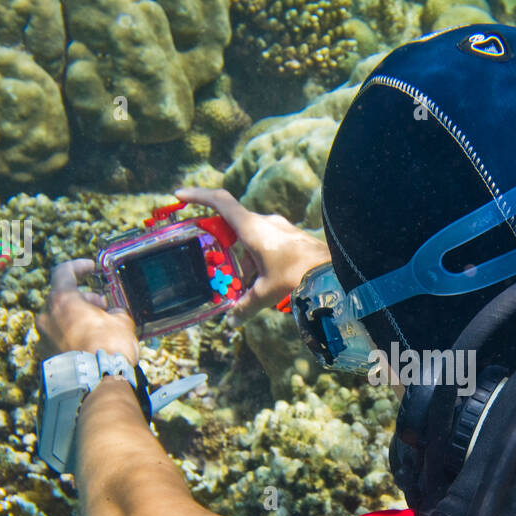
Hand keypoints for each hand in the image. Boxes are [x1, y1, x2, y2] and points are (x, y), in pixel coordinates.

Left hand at [35, 259, 139, 364]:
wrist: (97, 382)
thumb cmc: (109, 347)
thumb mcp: (122, 322)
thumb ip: (115, 312)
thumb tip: (113, 314)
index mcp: (62, 299)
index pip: (64, 272)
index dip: (79, 267)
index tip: (91, 268)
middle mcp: (46, 316)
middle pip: (61, 298)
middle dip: (82, 299)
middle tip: (101, 305)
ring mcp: (43, 338)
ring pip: (59, 320)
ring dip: (76, 319)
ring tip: (98, 326)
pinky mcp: (46, 357)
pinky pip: (59, 340)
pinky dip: (72, 337)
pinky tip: (89, 344)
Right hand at [175, 187, 330, 322]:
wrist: (336, 271)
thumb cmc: (299, 276)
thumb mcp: (267, 293)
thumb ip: (246, 306)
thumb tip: (231, 320)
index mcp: (252, 228)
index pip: (220, 202)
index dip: (198, 196)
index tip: (180, 195)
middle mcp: (265, 222)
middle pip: (234, 226)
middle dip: (222, 246)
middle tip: (215, 264)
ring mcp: (280, 227)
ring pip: (252, 238)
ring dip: (243, 258)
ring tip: (244, 285)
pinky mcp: (291, 236)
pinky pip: (267, 243)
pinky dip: (258, 259)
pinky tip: (263, 282)